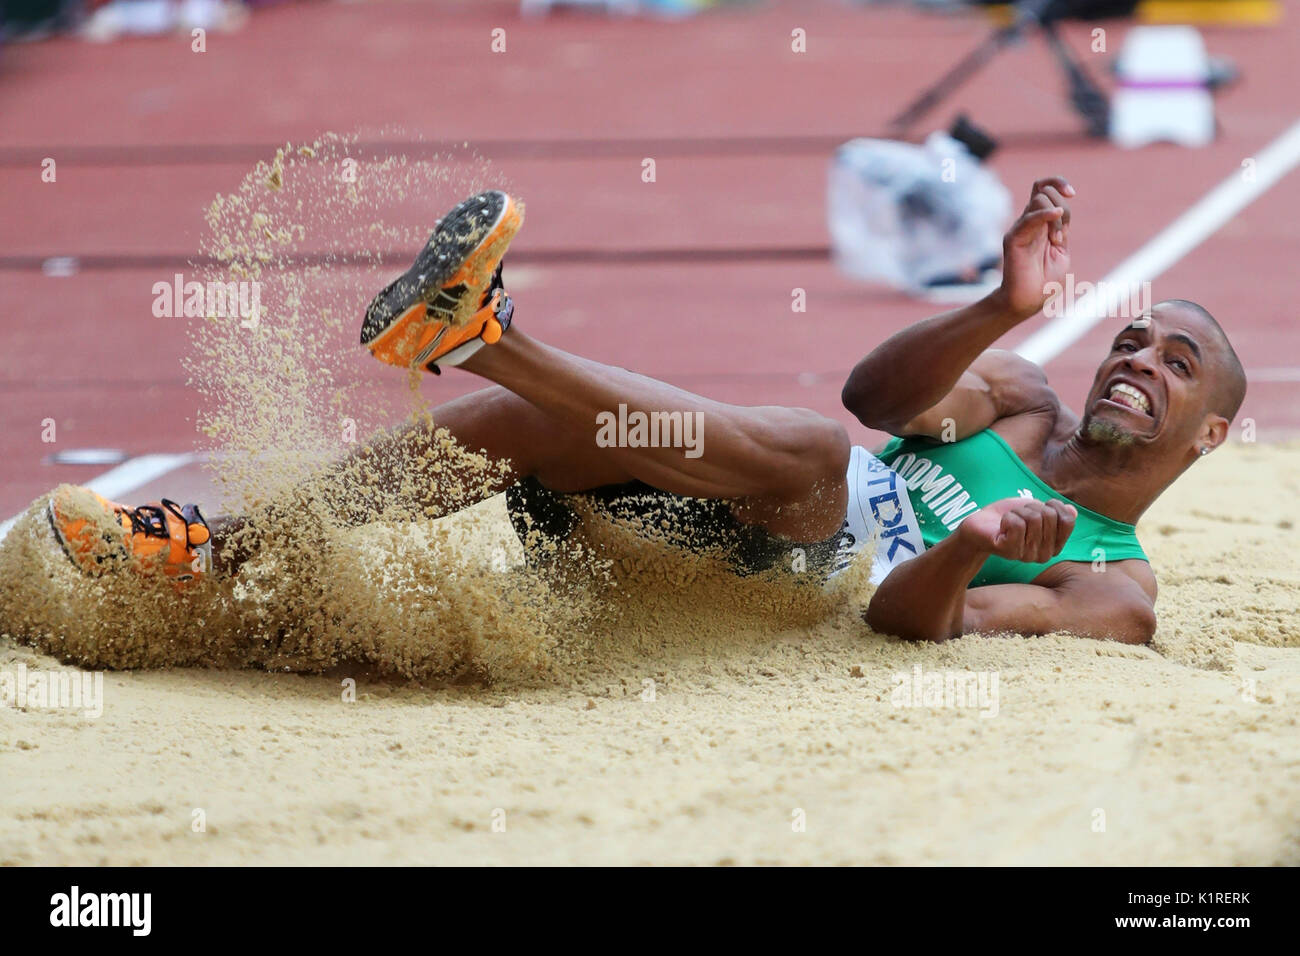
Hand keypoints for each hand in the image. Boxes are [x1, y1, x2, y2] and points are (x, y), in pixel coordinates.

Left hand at [957, 497, 1076, 563]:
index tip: (1040, 507)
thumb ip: (1055, 512)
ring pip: (1033, 518)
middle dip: (1031, 507)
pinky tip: (1001, 526)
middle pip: (1049, 516)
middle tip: (1019, 515)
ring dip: (1018, 511)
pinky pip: (1017, 523)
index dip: (1053, 506)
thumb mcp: (1036, 510)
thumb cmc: (1010, 517)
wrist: (980, 524)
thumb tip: (1072, 511)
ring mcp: (1027, 555)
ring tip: (1009, 521)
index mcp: (1055, 546)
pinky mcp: (1009, 550)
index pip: (1068, 520)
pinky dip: (1007, 517)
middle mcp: (1044, 555)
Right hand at [995, 176, 1073, 319]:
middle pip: (1043, 191)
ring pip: (1038, 199)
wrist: (1027, 302)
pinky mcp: (1013, 239)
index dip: (1059, 184)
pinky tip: (1057, 215)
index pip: (1045, 189)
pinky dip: (1045, 214)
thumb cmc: (1044, 283)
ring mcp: (1020, 229)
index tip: (1072, 193)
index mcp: (1041, 224)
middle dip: (1062, 208)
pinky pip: (1029, 218)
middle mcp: (1028, 223)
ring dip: (1056, 218)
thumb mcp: (1061, 252)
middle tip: (1061, 237)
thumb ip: (1062, 230)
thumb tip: (1062, 209)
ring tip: (1056, 242)